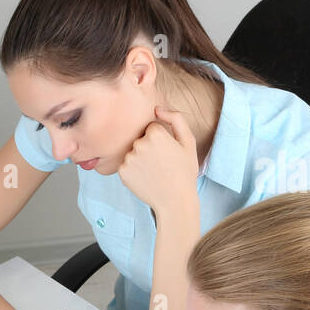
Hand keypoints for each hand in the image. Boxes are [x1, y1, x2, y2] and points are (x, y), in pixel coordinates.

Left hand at [117, 105, 199, 220]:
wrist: (175, 201)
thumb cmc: (184, 171)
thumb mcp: (188, 142)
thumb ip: (175, 119)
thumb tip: (157, 108)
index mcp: (156, 134)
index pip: (151, 128)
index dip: (160, 139)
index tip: (167, 151)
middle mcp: (139, 144)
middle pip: (140, 139)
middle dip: (148, 148)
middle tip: (161, 163)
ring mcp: (129, 158)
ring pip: (132, 151)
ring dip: (140, 159)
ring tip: (154, 171)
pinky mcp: (122, 172)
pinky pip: (126, 164)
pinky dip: (133, 170)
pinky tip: (145, 178)